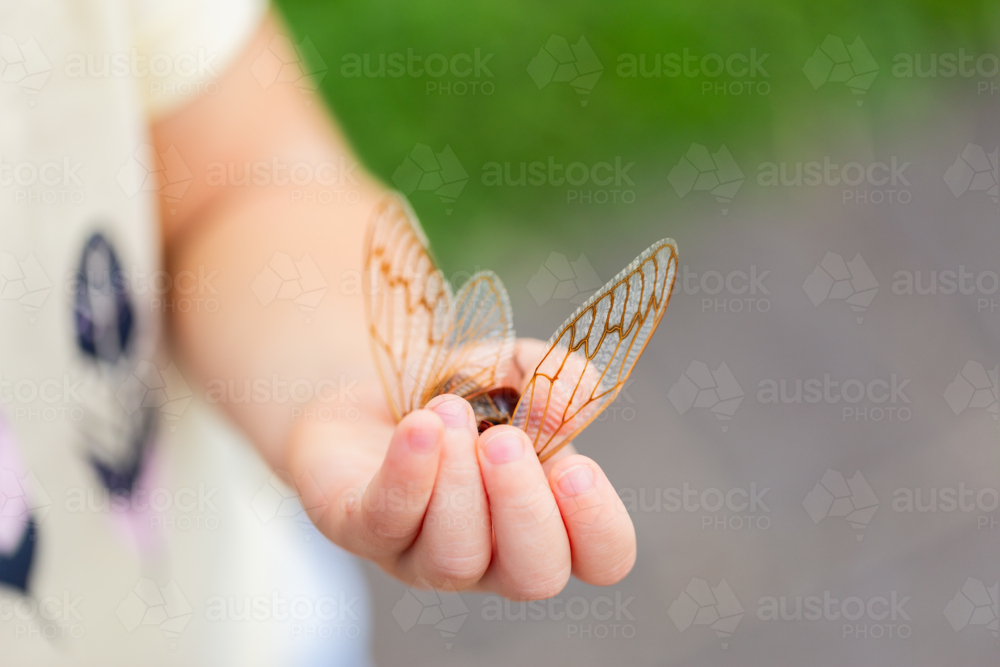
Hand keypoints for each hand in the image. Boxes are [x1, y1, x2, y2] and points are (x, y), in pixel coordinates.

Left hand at [285, 340, 635, 599]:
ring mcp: (423, 556)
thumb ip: (556, 374)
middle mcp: (493, 556)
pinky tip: (419, 426)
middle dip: (525, 507)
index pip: (603, 558)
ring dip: (459, 481)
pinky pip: (389, 522)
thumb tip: (565, 403)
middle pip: (535, 576)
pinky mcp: (361, 533)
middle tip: (505, 441)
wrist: (368, 386)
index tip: (575, 468)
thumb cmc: (459, 391)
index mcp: (548, 517)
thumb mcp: (516, 367)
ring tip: (449, 410)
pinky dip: (410, 473)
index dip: (599, 525)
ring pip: (457, 557)